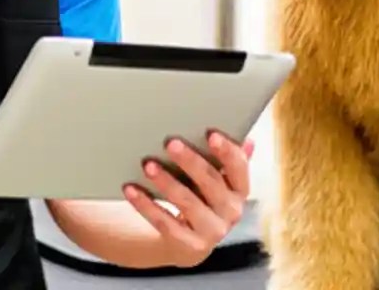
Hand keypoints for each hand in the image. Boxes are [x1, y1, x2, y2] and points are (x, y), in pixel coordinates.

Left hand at [123, 132, 254, 268]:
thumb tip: (248, 140)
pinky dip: (146, 205)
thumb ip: (228, 161)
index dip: (227, 151)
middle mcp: (231, 211)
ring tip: (148, 165)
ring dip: (166, 182)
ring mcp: (212, 231)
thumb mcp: (217, 180)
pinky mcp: (190, 245)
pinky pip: (165, 223)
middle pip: (211, 182)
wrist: (189, 242)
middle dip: (190, 161)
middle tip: (170, 143)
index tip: (211, 134)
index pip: (239, 168)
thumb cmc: (202, 197)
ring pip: (187, 202)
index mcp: (240, 190)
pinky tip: (131, 189)